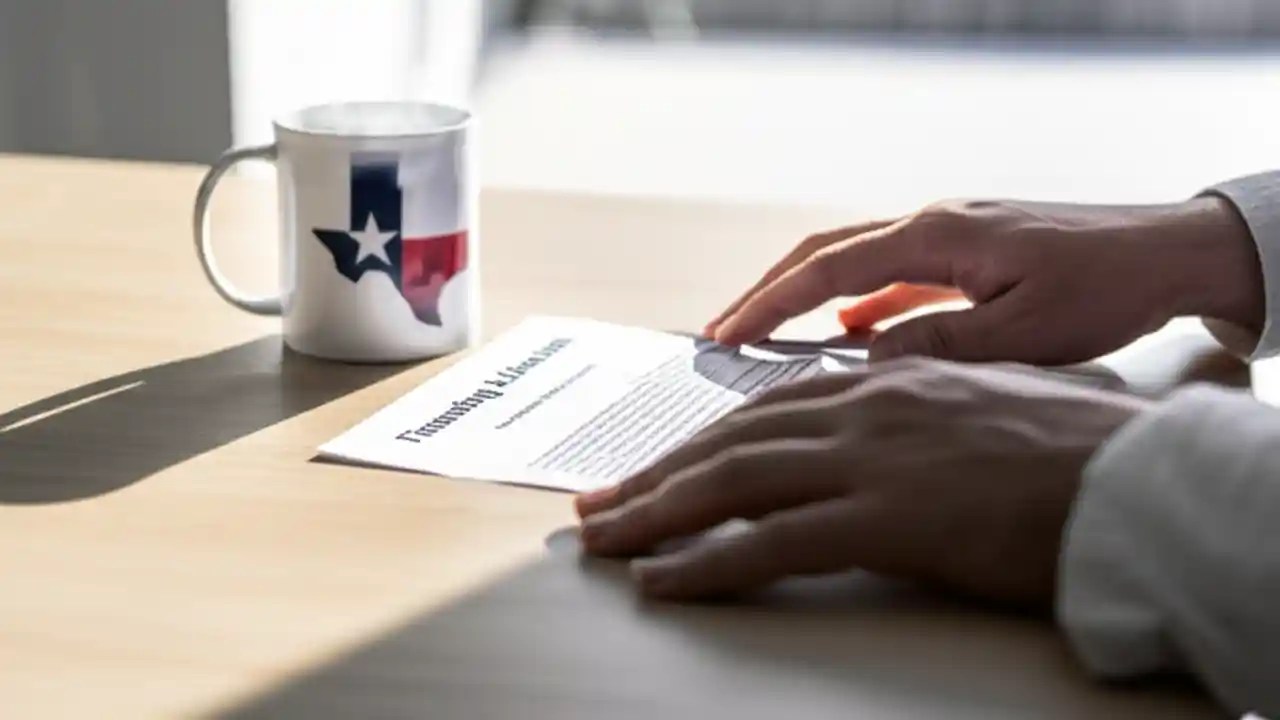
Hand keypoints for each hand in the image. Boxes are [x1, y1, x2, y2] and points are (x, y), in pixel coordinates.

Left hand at [576, 360, 1150, 606]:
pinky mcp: (886, 518)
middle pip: (731, 441)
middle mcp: (864, 409)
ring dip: (657, 514)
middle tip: (601, 506)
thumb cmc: (1067, 454)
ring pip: (733, 482)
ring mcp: (871, 460)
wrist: (1134, 479)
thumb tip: (864, 449)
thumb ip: (907, 422)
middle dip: (656, 477)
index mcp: (885, 383)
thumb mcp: (972, 413)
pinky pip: (771, 542)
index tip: (655, 467)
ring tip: (606, 542)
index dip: (699, 442)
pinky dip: (707, 562)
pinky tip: (664, 580)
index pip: (764, 411)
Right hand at [705, 197, 1262, 364]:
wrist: (1167, 253)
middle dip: (767, 291)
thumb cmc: (1102, 291)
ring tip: (765, 336)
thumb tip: (862, 357)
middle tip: (721, 331)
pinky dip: (858, 302)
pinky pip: (894, 275)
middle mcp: (931, 225)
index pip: (826, 271)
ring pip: (854, 262)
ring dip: (805, 295)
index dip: (769, 304)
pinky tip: (848, 333)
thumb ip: (935, 345)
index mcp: (935, 237)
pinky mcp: (966, 252)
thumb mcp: (1019, 333)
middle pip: (825, 252)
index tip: (725, 335)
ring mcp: (947, 235)